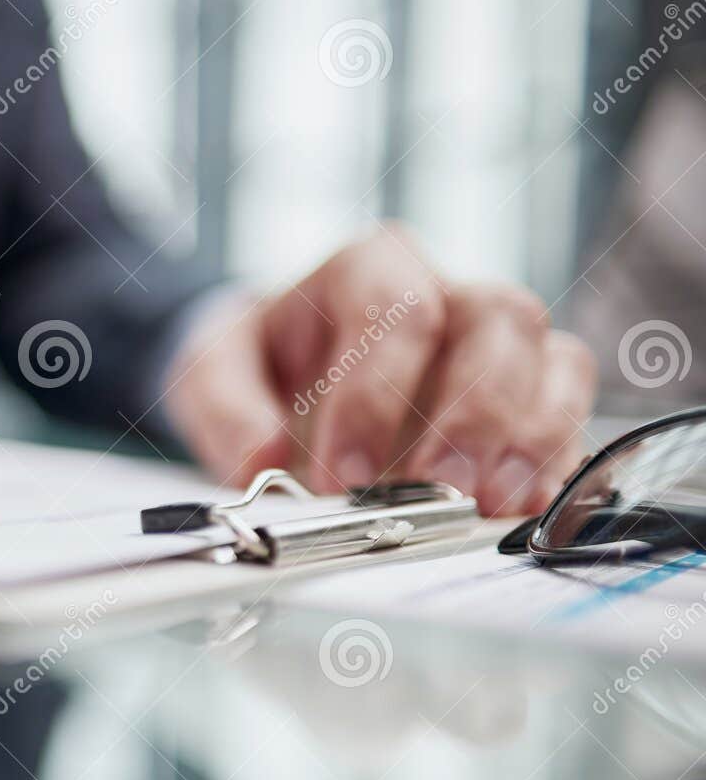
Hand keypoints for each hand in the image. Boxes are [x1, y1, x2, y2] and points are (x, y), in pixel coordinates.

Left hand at [164, 226, 596, 517]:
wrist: (278, 379)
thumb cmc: (257, 364)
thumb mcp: (210, 372)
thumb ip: (224, 410)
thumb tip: (261, 460)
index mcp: (370, 269)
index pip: (395, 310)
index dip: (377, 394)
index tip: (344, 474)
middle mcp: (448, 293)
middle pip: (497, 323)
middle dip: (473, 415)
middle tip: (440, 492)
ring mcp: (497, 345)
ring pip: (551, 361)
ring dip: (529, 439)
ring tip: (493, 505)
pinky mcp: (526, 400)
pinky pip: (569, 417)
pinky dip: (555, 464)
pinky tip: (527, 510)